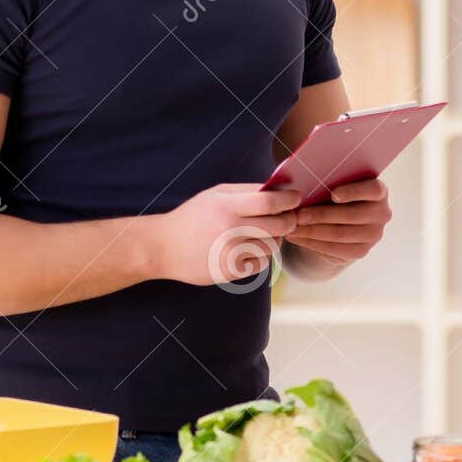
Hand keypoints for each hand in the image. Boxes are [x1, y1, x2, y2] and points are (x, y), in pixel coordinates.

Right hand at [154, 183, 300, 287]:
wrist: (163, 248)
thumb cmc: (193, 217)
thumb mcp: (215, 195)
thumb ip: (247, 192)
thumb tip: (281, 189)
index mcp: (226, 206)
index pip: (269, 202)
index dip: (289, 200)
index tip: (297, 198)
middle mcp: (230, 230)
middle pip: (279, 225)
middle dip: (289, 220)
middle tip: (289, 217)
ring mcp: (231, 253)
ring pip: (273, 245)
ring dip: (274, 238)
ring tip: (261, 233)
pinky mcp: (231, 272)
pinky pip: (262, 262)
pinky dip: (260, 255)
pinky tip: (247, 249)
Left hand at [284, 178, 390, 266]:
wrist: (345, 222)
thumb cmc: (337, 195)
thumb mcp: (338, 185)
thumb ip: (329, 183)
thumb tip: (301, 186)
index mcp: (379, 191)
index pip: (372, 190)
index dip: (353, 192)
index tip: (333, 194)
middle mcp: (382, 213)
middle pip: (351, 215)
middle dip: (321, 215)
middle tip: (298, 215)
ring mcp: (374, 235)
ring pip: (340, 234)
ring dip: (312, 231)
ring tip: (292, 228)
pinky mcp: (361, 251)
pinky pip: (334, 249)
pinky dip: (312, 243)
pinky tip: (297, 237)